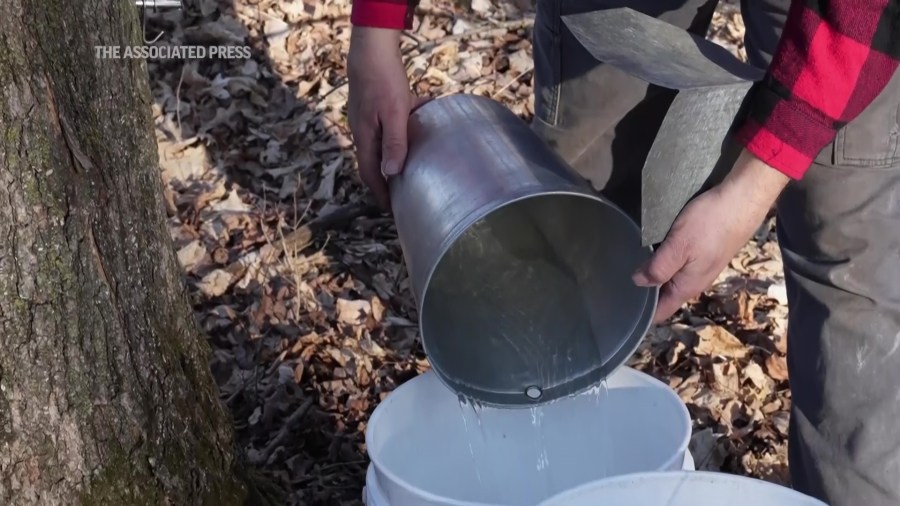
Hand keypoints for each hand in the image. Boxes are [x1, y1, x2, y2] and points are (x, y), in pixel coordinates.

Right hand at [347, 27, 421, 209]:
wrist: (371, 48)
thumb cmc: (383, 79)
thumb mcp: (394, 113)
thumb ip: (394, 143)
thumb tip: (391, 174)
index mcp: (365, 138)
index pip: (371, 174)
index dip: (380, 193)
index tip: (392, 209)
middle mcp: (363, 131)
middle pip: (374, 162)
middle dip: (387, 179)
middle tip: (402, 193)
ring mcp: (367, 118)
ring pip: (383, 143)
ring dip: (396, 154)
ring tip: (413, 164)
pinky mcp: (375, 106)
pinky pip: (391, 124)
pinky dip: (403, 127)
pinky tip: (421, 118)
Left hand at [632, 150, 789, 322]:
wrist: (743, 199)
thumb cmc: (710, 223)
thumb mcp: (678, 246)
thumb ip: (659, 268)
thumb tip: (638, 283)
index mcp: (688, 286)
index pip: (662, 311)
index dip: (642, 313)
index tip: (621, 304)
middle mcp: (695, 280)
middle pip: (665, 295)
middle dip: (645, 292)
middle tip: (617, 279)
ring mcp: (701, 266)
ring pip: (672, 278)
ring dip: (654, 273)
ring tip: (629, 264)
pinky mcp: (704, 251)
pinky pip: (679, 263)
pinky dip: (664, 261)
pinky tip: (652, 250)